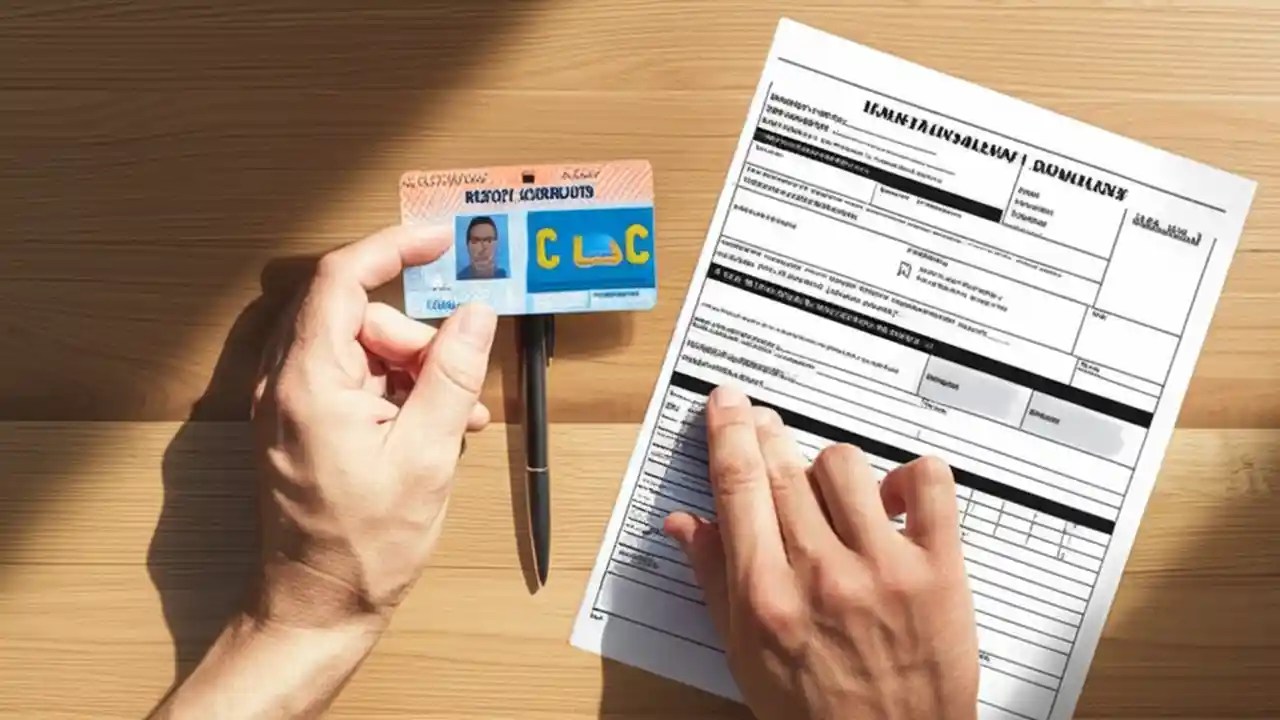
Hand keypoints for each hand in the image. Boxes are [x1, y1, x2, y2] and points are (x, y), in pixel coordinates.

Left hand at [251, 224, 497, 627]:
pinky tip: (431, 430)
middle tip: (456, 381)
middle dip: (415, 339)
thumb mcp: (427, 454)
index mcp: (310, 382)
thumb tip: (476, 315)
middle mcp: (287, 385)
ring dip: (412, 371)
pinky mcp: (301, 426)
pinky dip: (394, 393)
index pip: (342, 279)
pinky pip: (351, 382)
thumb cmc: (364, 543)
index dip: (393, 248)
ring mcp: (290, 407)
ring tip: (453, 419)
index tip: (438, 242)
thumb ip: (452, 374)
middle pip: (357, 317)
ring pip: (359, 350)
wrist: (317, 605)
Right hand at [665, 386, 978, 719]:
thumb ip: (714, 580)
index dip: (727, 432)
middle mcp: (821, 575)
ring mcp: (884, 569)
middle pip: (784, 467)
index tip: (727, 404)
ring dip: (830, 466)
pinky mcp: (940, 570)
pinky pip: (929, 484)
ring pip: (845, 465)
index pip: (737, 486)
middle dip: (767, 433)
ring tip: (831, 491)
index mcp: (765, 595)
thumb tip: (685, 522)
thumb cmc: (815, 713)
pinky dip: (912, 475)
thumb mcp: (745, 655)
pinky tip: (895, 497)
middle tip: (764, 423)